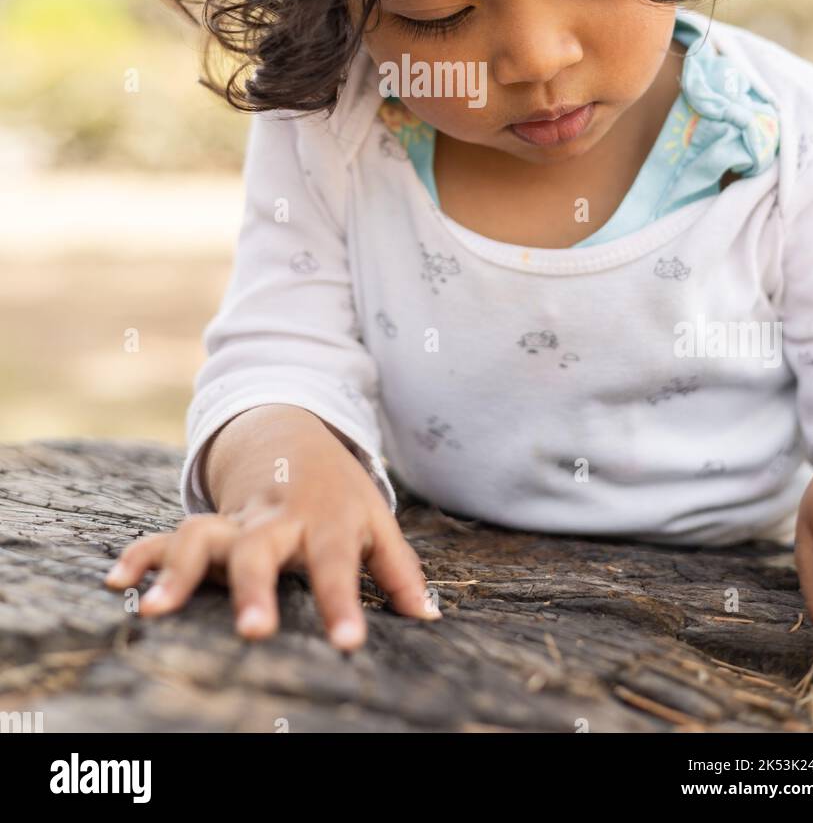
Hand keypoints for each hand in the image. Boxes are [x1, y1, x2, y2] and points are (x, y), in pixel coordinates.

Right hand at [103, 415, 440, 651]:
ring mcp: (234, 520)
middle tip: (253, 630)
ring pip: (202, 537)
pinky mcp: (203, 523)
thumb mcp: (375, 521)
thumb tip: (429, 617)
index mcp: (326, 523)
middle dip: (254, 588)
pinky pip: (166, 535)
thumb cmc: (338, 493)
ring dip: (178, 571)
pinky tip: (119, 582)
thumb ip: (399, 570)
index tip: (347, 643)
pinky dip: (142, 555)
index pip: (338, 566)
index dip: (341, 603)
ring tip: (157, 610)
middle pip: (261, 550)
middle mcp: (276, 521)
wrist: (289, 433)